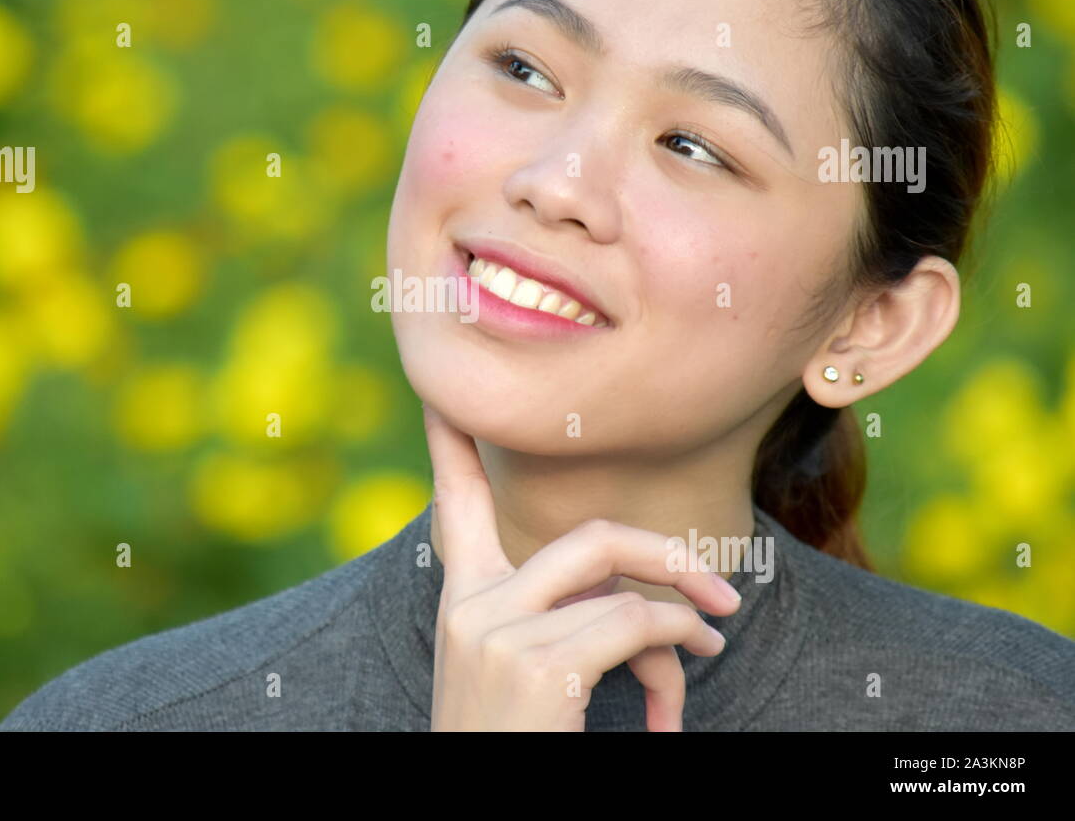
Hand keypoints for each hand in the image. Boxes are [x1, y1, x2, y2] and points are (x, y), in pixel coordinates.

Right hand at [423, 403, 741, 730]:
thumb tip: (672, 620)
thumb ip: (576, 623)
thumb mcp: (526, 676)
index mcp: (462, 601)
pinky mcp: (536, 664)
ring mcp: (498, 631)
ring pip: (623, 587)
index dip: (452, 444)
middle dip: (668, 559)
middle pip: (589, 538)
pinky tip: (670, 714)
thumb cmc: (509, 741)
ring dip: (685, 623)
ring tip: (711, 653)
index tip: (446, 391)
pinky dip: (675, 656)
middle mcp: (471, 605)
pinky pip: (635, 630)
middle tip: (723, 596)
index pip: (455, 504)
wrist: (475, 812)